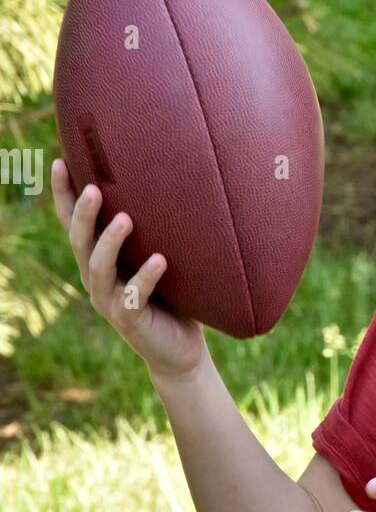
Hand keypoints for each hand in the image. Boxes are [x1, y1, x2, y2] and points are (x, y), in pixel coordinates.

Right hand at [51, 159, 204, 381]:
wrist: (179, 349)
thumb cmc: (170, 297)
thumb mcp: (157, 256)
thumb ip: (153, 231)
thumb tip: (167, 178)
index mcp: (99, 259)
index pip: (73, 222)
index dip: (63, 195)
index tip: (59, 162)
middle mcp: (96, 278)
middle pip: (80, 241)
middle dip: (84, 214)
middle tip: (94, 189)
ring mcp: (110, 300)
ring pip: (98, 268)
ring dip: (110, 242)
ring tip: (126, 219)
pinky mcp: (129, 320)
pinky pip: (133, 296)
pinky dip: (145, 277)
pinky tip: (160, 260)